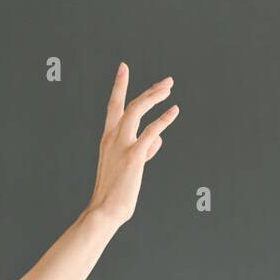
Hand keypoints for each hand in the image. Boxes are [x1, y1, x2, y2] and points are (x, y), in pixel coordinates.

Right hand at [85, 61, 178, 226]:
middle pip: (129, 104)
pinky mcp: (134, 155)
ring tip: (169, 89)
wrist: (104, 210)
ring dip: (154, 96)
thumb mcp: (129, 167)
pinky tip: (174, 111)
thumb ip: (143, 150)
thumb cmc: (115, 192)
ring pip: (137, 110)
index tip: (124, 68)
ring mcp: (122, 145)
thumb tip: (157, 140)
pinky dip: (164, 119)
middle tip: (167, 81)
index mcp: (108, 139)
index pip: (113, 106)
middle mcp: (112, 138)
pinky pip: (151, 131)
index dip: (119, 86)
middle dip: (147, 89)